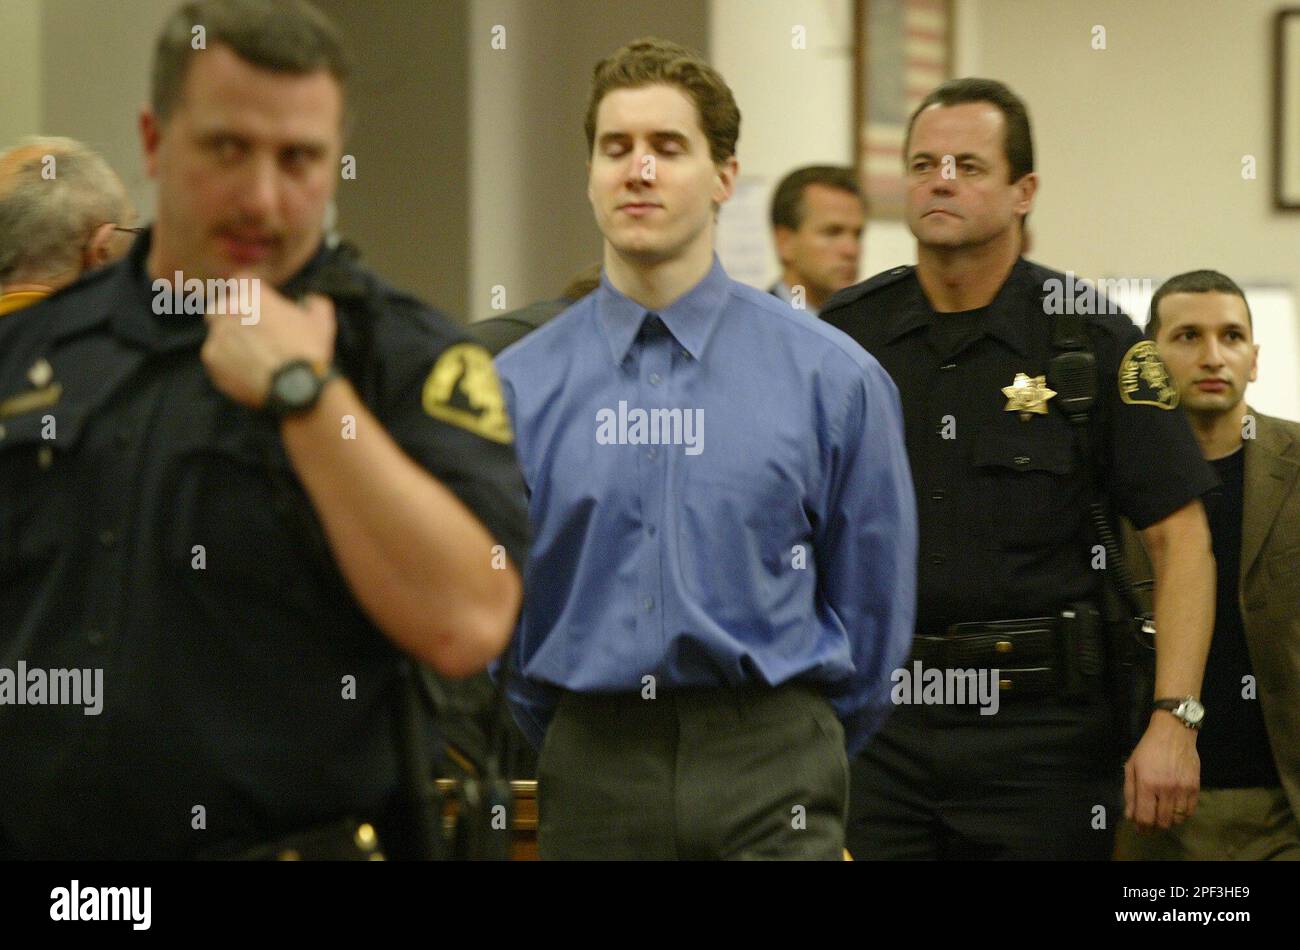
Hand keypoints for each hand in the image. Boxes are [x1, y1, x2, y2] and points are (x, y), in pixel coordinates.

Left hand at [201, 276, 335, 408]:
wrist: (296, 388)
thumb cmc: (310, 351)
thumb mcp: (322, 322)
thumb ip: (315, 303)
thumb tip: (310, 301)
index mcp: (253, 295)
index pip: (241, 281)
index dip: (248, 291)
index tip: (256, 303)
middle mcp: (229, 309)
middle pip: (221, 307)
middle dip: (231, 316)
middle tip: (250, 333)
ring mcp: (217, 335)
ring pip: (217, 334)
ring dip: (229, 342)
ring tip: (250, 358)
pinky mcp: (212, 360)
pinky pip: (216, 358)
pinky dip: (227, 364)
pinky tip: (246, 373)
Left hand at [1124, 710, 1199, 831]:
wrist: (1173, 733)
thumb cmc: (1148, 748)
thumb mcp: (1132, 766)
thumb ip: (1130, 792)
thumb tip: (1130, 815)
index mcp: (1147, 783)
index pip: (1145, 817)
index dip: (1141, 827)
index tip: (1139, 828)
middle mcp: (1166, 789)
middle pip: (1162, 822)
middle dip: (1154, 826)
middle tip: (1150, 823)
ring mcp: (1183, 789)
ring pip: (1177, 819)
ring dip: (1168, 821)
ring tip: (1162, 815)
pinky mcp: (1195, 787)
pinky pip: (1190, 811)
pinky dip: (1182, 815)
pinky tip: (1175, 809)